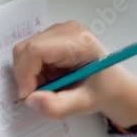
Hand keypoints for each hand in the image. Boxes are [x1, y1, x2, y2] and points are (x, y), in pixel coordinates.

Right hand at [12, 22, 136, 125]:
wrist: (112, 83)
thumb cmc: (102, 91)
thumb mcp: (83, 104)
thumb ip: (57, 106)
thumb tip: (30, 100)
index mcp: (78, 42)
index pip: (36, 50)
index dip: (25, 75)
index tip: (29, 96)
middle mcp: (66, 30)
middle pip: (25, 49)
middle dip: (25, 76)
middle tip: (39, 94)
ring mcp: (57, 30)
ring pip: (23, 52)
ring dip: (28, 74)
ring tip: (49, 86)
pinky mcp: (51, 36)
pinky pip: (28, 53)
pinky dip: (31, 71)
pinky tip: (49, 79)